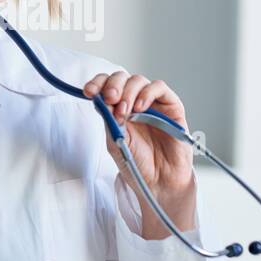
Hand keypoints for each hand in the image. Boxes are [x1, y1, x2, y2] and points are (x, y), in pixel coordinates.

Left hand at [83, 71, 194, 200]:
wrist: (158, 182)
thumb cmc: (137, 163)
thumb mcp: (115, 141)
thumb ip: (109, 120)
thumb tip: (101, 99)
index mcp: (117, 108)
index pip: (106, 86)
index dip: (97, 84)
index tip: (89, 92)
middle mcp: (134, 102)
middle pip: (121, 78)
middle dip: (112, 86)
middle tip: (109, 99)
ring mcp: (153, 103)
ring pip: (138, 81)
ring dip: (128, 92)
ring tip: (124, 111)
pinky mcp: (171, 106)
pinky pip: (160, 88)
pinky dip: (147, 93)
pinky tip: (140, 107)